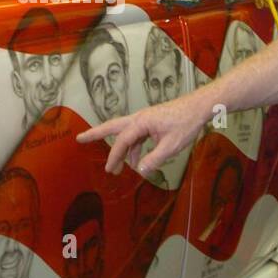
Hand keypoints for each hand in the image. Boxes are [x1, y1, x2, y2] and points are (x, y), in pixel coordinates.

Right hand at [76, 96, 206, 175]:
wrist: (198, 107)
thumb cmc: (186, 123)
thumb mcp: (171, 145)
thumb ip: (155, 158)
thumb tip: (140, 170)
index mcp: (141, 121)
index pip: (123, 141)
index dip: (115, 156)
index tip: (110, 169)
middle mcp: (139, 118)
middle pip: (112, 127)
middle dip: (95, 133)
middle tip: (79, 139)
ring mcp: (145, 119)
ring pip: (125, 134)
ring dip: (120, 150)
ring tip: (117, 168)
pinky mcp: (151, 123)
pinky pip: (136, 136)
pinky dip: (133, 148)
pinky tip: (136, 161)